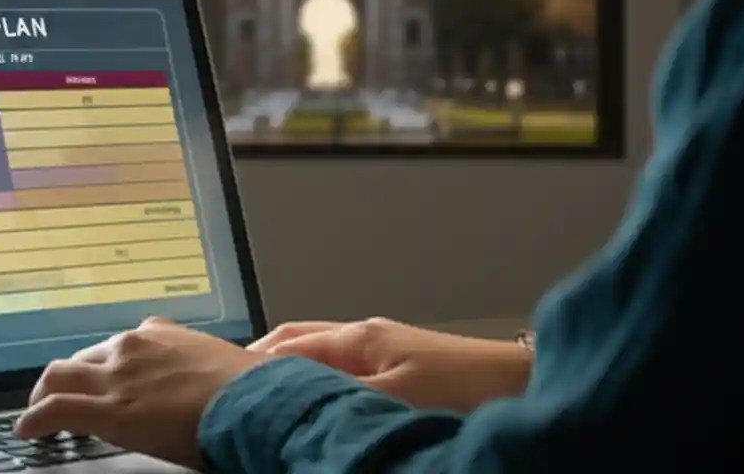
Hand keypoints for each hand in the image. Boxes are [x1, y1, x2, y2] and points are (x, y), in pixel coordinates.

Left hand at [14, 316, 269, 468]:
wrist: (250, 403)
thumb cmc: (249, 389)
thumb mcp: (230, 364)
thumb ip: (212, 367)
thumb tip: (232, 376)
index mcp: (163, 335)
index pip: (127, 341)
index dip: (113, 361)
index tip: (112, 374)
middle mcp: (133, 347)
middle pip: (88, 357)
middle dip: (77, 375)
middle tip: (72, 395)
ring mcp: (116, 376)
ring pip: (60, 375)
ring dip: (46, 391)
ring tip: (38, 409)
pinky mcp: (105, 410)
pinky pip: (55, 410)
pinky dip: (35, 419)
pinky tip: (26, 429)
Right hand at [249, 317, 532, 412]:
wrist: (524, 384)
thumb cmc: (468, 388)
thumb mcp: (391, 399)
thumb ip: (335, 397)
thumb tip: (286, 402)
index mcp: (355, 338)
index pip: (282, 349)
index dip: (246, 370)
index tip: (219, 391)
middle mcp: (363, 338)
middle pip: (293, 344)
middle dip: (257, 364)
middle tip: (227, 392)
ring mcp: (381, 351)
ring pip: (316, 357)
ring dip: (286, 374)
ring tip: (261, 399)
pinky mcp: (398, 369)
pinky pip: (339, 371)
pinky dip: (314, 383)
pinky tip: (313, 405)